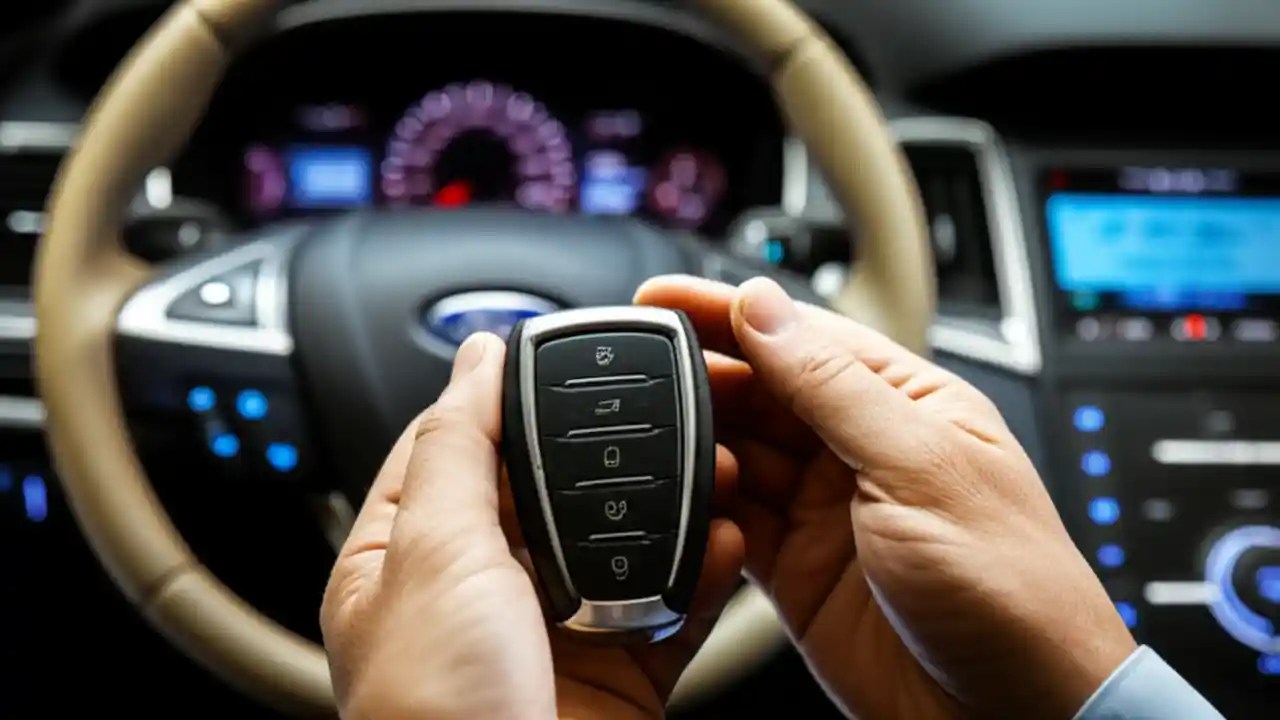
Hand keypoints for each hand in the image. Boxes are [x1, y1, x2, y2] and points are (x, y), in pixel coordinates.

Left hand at [320, 332, 743, 719]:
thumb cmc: (436, 719)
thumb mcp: (433, 557)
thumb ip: (459, 449)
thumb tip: (475, 359)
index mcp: (404, 559)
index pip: (453, 446)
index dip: (506, 398)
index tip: (561, 358)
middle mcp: (475, 596)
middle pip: (548, 492)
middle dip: (607, 451)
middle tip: (663, 407)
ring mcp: (546, 637)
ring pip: (617, 547)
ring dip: (667, 508)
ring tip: (711, 467)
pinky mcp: (610, 677)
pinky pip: (666, 613)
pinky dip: (701, 579)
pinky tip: (723, 548)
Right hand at [636, 276, 1135, 719]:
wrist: (1016, 716)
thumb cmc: (1013, 591)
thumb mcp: (920, 468)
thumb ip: (832, 388)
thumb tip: (765, 308)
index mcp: (907, 403)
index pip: (803, 336)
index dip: (729, 312)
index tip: (661, 299)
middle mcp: (862, 451)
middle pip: (761, 392)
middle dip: (699, 375)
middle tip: (639, 368)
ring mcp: (826, 513)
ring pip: (738, 456)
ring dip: (695, 445)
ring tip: (651, 434)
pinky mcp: (798, 572)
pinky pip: (731, 526)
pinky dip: (699, 513)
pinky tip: (677, 500)